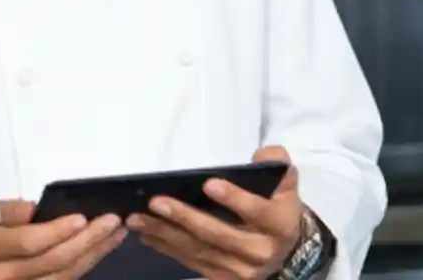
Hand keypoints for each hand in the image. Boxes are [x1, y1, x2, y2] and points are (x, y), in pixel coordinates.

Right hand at [0, 199, 126, 279]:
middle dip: (87, 241)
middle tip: (112, 221)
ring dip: (94, 255)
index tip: (83, 217)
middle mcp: (3, 277)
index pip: (29, 242)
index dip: (58, 231)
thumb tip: (36, 208)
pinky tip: (100, 250)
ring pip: (64, 276)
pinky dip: (86, 266)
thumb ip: (11, 211)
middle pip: (53, 261)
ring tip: (115, 234)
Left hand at [126, 147, 303, 279]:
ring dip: (165, 233)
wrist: (285, 251)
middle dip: (185, 217)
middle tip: (156, 201)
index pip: (257, 211)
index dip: (234, 198)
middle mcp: (260, 250)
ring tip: (138, 217)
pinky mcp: (222, 278)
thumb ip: (276, 166)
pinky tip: (147, 233)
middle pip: (218, 234)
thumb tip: (263, 155)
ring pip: (198, 250)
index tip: (208, 183)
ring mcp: (240, 269)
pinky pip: (191, 262)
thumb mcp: (284, 185)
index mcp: (279, 224)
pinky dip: (167, 247)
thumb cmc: (275, 207)